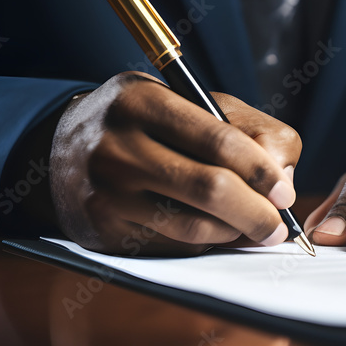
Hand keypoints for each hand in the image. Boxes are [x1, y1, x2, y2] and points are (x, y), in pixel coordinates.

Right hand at [49, 72, 300, 255]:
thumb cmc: (148, 124)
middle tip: (278, 227)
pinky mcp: (102, 230)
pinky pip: (171, 246)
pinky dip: (203, 243)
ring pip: (192, 225)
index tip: (285, 194)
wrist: (60, 150)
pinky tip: (212, 232)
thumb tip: (284, 183)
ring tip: (252, 229)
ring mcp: (106, 190)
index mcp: (143, 100)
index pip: (219, 139)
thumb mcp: (193, 104)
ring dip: (234, 233)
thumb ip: (250, 130)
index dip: (261, 171)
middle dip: (256, 213)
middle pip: (209, 187)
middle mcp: (118, 144)